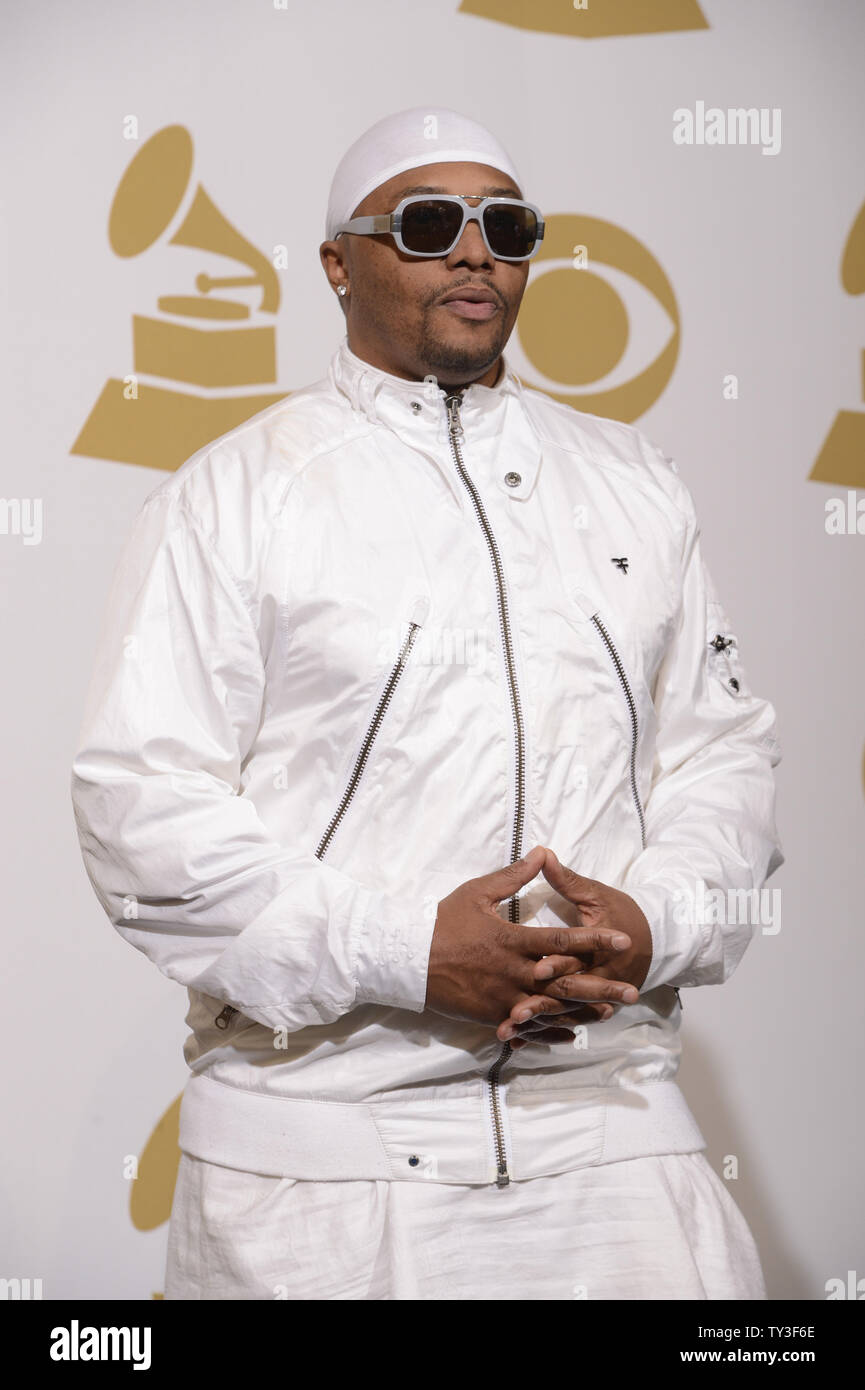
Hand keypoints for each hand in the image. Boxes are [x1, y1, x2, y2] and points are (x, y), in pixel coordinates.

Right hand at [425, 846, 639, 1028]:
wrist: (407, 960)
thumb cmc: (442, 921)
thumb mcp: (477, 892)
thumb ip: (513, 877)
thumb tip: (542, 853)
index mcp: (512, 939)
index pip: (562, 939)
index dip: (594, 940)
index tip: (622, 940)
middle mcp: (513, 971)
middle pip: (566, 981)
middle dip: (601, 987)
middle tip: (632, 992)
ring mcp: (503, 997)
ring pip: (551, 1008)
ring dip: (582, 1011)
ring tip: (610, 1014)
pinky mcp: (492, 1015)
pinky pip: (528, 1026)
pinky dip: (550, 1031)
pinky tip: (570, 1034)